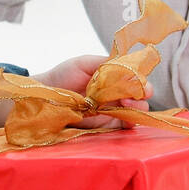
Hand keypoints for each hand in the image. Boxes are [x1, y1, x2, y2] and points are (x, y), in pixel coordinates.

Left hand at [36, 54, 153, 130]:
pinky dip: (129, 123)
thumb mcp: (84, 63)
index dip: (142, 82)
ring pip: (135, 112)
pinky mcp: (106, 125)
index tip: (139, 84)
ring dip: (137, 109)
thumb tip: (126, 65)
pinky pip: (124, 126)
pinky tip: (126, 119)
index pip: (136, 80)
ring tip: (125, 105)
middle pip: (140, 97)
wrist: (46, 94)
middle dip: (141, 96)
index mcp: (114, 78)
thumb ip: (105, 63)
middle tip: (131, 97)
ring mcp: (112, 110)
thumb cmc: (64, 76)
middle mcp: (116, 94)